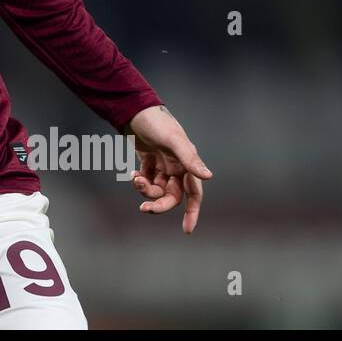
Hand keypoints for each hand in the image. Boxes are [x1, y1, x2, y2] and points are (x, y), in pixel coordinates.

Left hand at [125, 105, 211, 233]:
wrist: (135, 110)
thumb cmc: (158, 123)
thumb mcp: (174, 140)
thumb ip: (190, 159)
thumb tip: (208, 177)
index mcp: (187, 164)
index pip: (194, 194)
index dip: (192, 212)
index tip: (187, 230)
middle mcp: (177, 167)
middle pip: (172, 196)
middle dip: (159, 203)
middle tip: (144, 208)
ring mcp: (163, 165)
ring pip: (157, 189)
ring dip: (146, 189)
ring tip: (136, 179)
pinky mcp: (149, 162)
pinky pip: (146, 180)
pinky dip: (140, 181)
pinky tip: (133, 174)